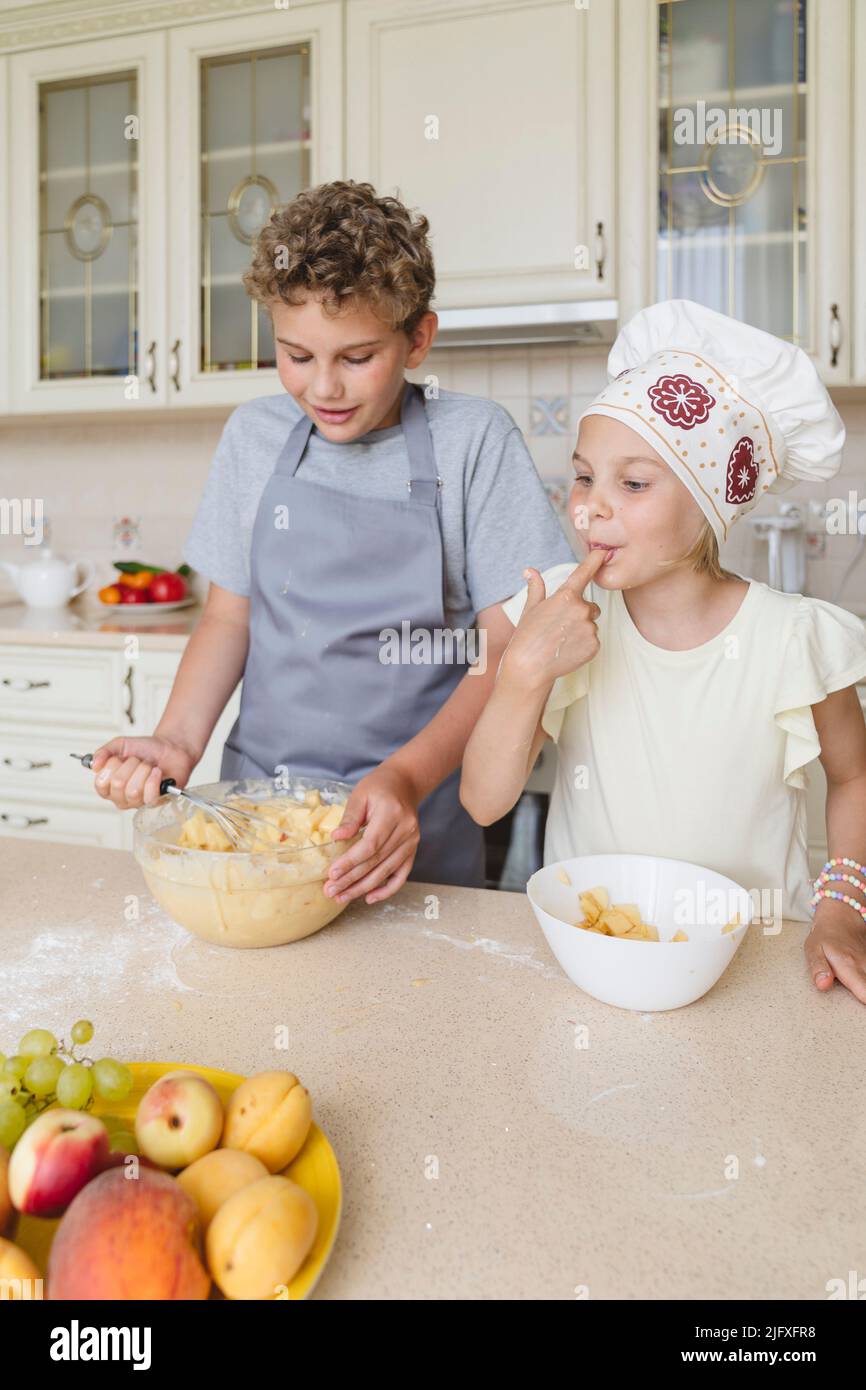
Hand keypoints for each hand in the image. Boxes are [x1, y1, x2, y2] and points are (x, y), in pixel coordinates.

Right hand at [90, 736, 196, 809]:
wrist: (170, 748)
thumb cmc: (146, 750)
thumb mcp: (120, 745)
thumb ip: (104, 752)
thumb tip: (94, 764)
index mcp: (109, 785)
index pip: (100, 784)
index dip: (110, 767)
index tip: (119, 759)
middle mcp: (122, 796)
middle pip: (117, 785)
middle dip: (130, 765)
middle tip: (138, 760)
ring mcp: (138, 802)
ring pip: (133, 791)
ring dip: (143, 771)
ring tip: (148, 766)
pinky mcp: (155, 802)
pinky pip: (149, 796)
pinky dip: (153, 779)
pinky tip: (156, 772)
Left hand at [324, 764, 420, 905]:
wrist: (405, 784)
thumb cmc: (379, 787)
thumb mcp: (360, 795)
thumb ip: (349, 818)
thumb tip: (336, 838)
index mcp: (392, 814)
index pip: (370, 845)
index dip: (350, 862)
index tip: (332, 873)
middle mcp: (406, 831)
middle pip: (376, 862)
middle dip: (352, 879)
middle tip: (331, 891)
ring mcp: (412, 843)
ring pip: (386, 872)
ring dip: (363, 888)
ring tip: (342, 897)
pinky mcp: (412, 850)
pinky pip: (401, 875)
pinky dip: (386, 889)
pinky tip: (369, 897)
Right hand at [502, 547, 607, 690]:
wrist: (529, 668)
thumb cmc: (526, 638)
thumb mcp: (530, 609)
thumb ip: (536, 588)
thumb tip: (530, 571)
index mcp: (565, 597)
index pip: (584, 573)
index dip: (594, 560)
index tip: (603, 552)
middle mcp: (581, 610)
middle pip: (590, 607)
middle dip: (580, 613)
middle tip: (560, 626)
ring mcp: (589, 629)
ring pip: (591, 625)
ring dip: (581, 630)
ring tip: (561, 640)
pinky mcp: (594, 646)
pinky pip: (593, 641)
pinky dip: (583, 645)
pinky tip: (567, 650)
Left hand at [804, 897, 865, 1002]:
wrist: (842, 917)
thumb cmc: (825, 936)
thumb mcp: (813, 950)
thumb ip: (819, 969)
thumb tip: (823, 985)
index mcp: (850, 968)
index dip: (864, 1004)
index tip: (858, 1008)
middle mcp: (865, 967)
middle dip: (864, 993)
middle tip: (856, 993)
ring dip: (864, 985)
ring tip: (856, 984)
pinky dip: (865, 977)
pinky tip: (860, 976)